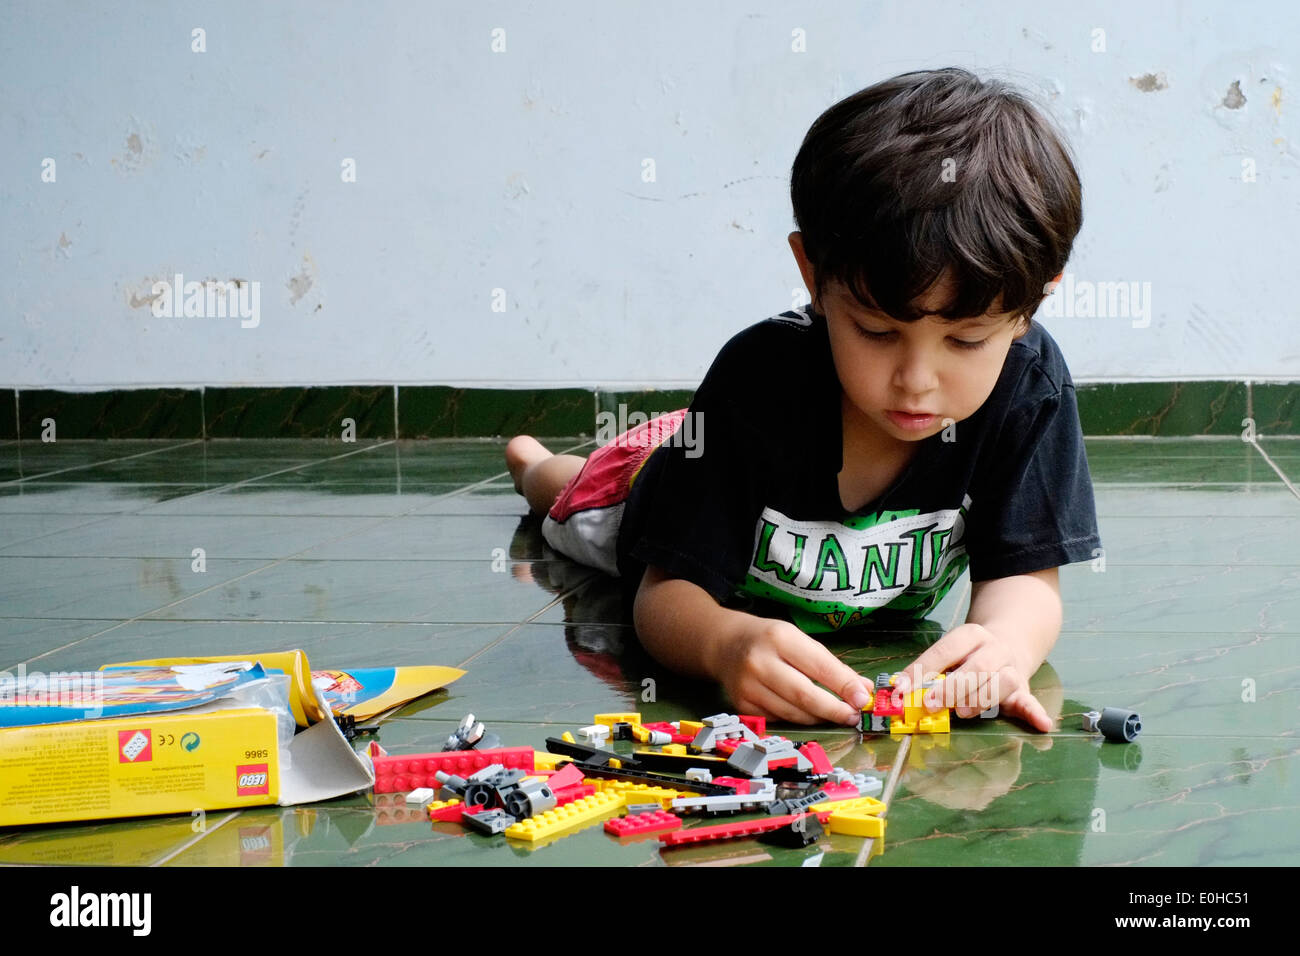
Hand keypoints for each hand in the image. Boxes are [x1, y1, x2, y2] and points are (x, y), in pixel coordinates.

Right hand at [710, 617, 874, 725]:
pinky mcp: (742, 705)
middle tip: (853, 715)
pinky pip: (779, 719)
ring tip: (836, 715)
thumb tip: (862, 689)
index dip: (844, 685)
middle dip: (835, 709)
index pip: (819, 666)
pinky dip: (798, 719)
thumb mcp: (798, 639)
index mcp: (779, 638)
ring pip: (793, 713)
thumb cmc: (768, 639)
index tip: (863, 698)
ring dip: (820, 718)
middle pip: (805, 695)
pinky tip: (808, 713)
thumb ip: (830, 665)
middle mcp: (760, 662)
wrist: (724, 644)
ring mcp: (748, 686)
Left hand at [893, 623, 1053, 732]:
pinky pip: (1031, 700)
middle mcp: (994, 649)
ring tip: (962, 713)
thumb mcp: (950, 652)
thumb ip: (929, 670)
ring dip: (980, 699)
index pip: (945, 649)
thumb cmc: (969, 654)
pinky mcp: (1023, 688)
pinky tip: (1042, 724)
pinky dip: (1035, 712)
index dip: (922, 669)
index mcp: (971, 635)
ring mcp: (1011, 668)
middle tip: (931, 704)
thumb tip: (899, 689)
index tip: (903, 689)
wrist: (1010, 641)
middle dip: (952, 687)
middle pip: (977, 667)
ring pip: (1001, 682)